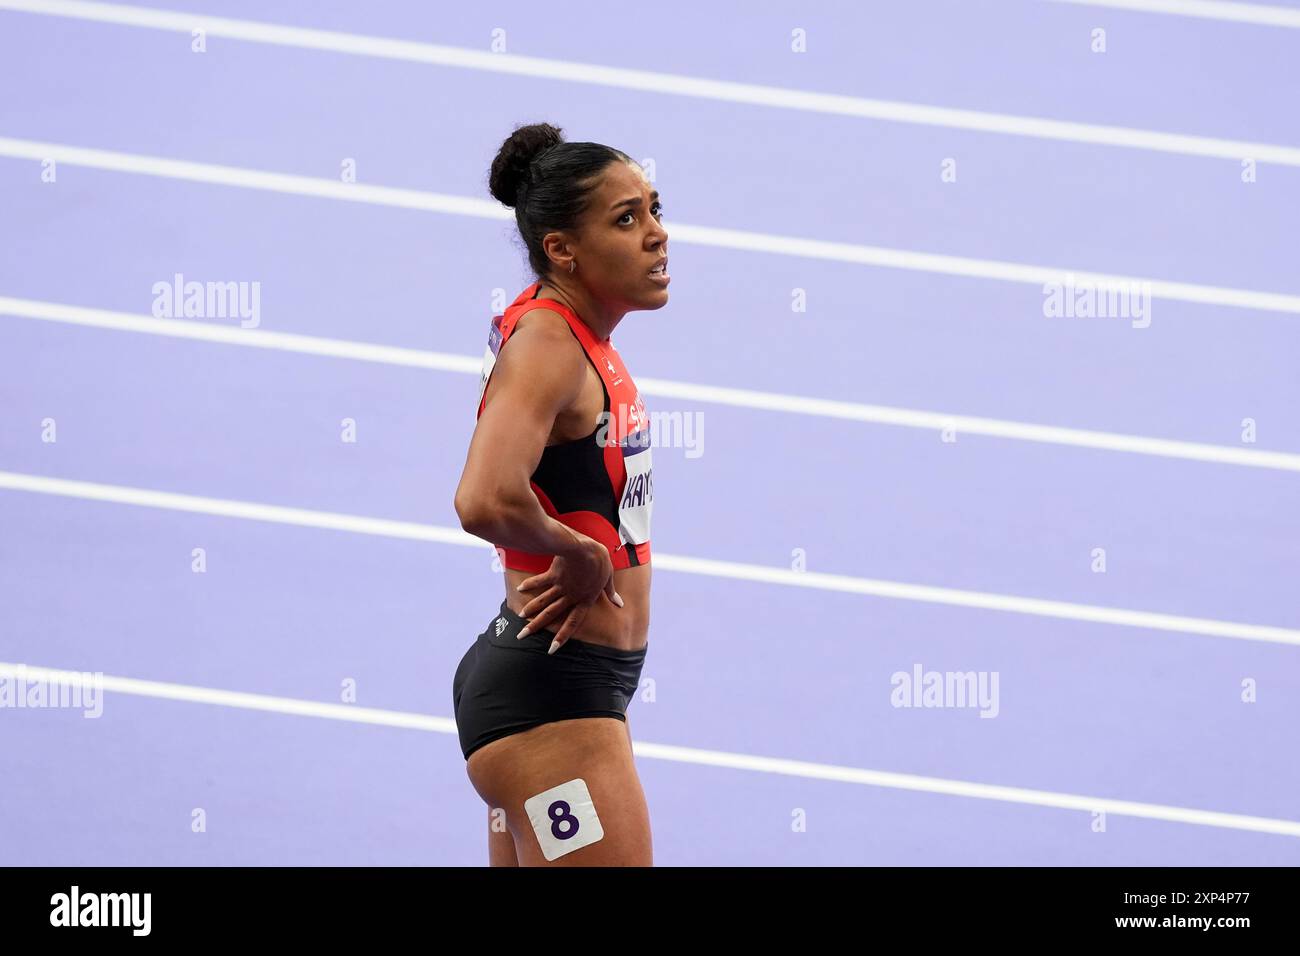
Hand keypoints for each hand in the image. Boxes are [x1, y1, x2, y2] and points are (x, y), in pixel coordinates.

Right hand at [516, 536, 623, 653]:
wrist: (585, 549)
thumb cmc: (599, 561)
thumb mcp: (609, 576)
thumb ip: (610, 591)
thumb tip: (619, 603)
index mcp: (585, 599)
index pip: (573, 622)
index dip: (562, 636)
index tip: (552, 648)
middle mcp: (571, 596)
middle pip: (551, 615)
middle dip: (536, 627)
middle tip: (521, 636)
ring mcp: (560, 586)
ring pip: (543, 601)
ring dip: (530, 610)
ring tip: (520, 618)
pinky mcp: (553, 574)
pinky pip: (540, 582)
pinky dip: (530, 585)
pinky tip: (519, 588)